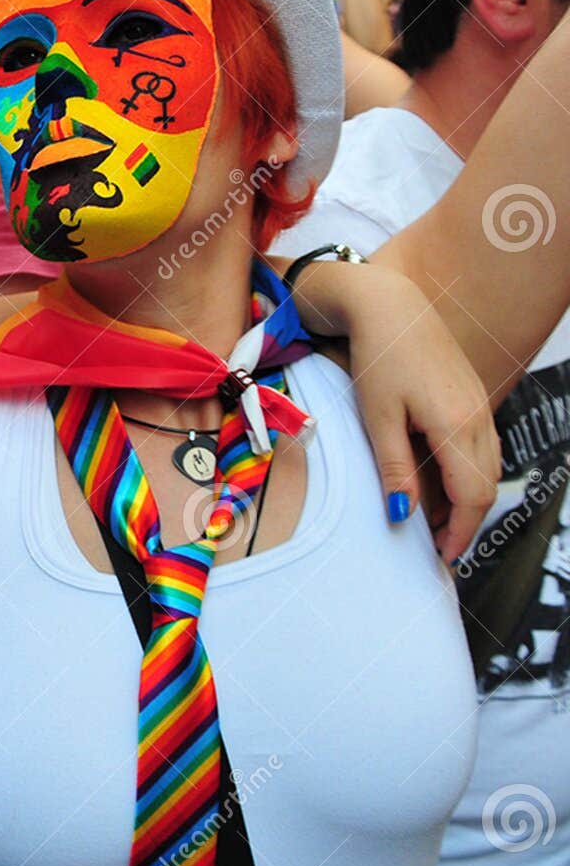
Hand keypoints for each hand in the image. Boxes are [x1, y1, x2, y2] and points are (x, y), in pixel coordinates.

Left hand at [335, 269, 500, 562]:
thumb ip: (394, 468)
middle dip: (465, 521)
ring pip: (487, 468)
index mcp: (456, 425)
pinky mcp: (473, 398)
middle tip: (436, 547)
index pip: (472, 495)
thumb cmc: (378, 359)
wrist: (390, 308)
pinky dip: (465, 473)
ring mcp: (480, 406)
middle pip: (485, 486)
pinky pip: (480, 448)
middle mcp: (478, 418)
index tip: (442, 557)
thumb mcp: (378, 418)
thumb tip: (402, 515)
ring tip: (433, 520)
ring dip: (465, 499)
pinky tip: (439, 481)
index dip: (460, 532)